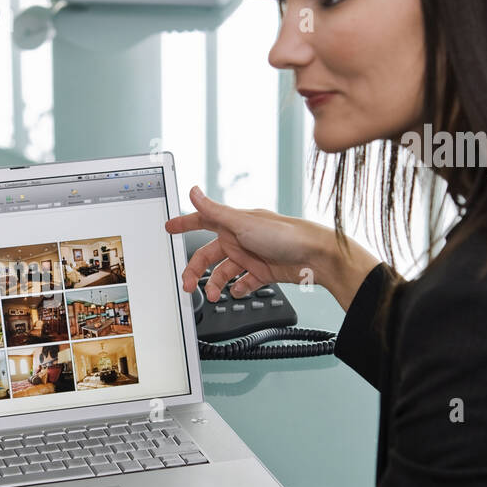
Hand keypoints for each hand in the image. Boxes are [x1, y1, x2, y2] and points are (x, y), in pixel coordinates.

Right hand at [166, 186, 340, 300]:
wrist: (316, 257)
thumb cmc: (286, 234)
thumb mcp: (243, 222)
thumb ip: (214, 210)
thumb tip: (193, 191)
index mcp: (233, 223)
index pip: (203, 220)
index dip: (185, 223)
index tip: (169, 227)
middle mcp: (240, 239)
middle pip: (208, 255)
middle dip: (195, 270)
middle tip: (188, 284)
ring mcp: (252, 256)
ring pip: (224, 273)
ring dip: (216, 284)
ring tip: (215, 295)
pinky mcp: (263, 272)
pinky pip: (244, 283)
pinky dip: (238, 289)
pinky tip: (238, 291)